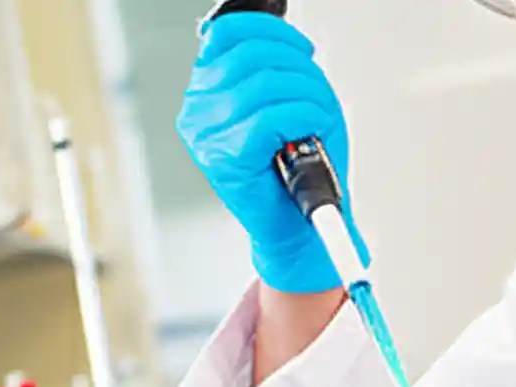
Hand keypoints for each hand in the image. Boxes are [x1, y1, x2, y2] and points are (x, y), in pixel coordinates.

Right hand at [177, 13, 368, 293]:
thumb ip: (278, 66)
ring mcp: (206, 136)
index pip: (227, 34)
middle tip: (317, 98)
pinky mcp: (225, 158)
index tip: (303, 51)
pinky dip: (305, 120)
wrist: (302, 225)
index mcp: (206, 92)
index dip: (271, 32)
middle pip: (253, 55)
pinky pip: (273, 117)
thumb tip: (284, 38)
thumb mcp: (291, 102)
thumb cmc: (300, 167)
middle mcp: (198, 112)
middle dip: (300, 70)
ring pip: (267, 84)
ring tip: (316, 123)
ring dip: (309, 99)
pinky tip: (309, 135)